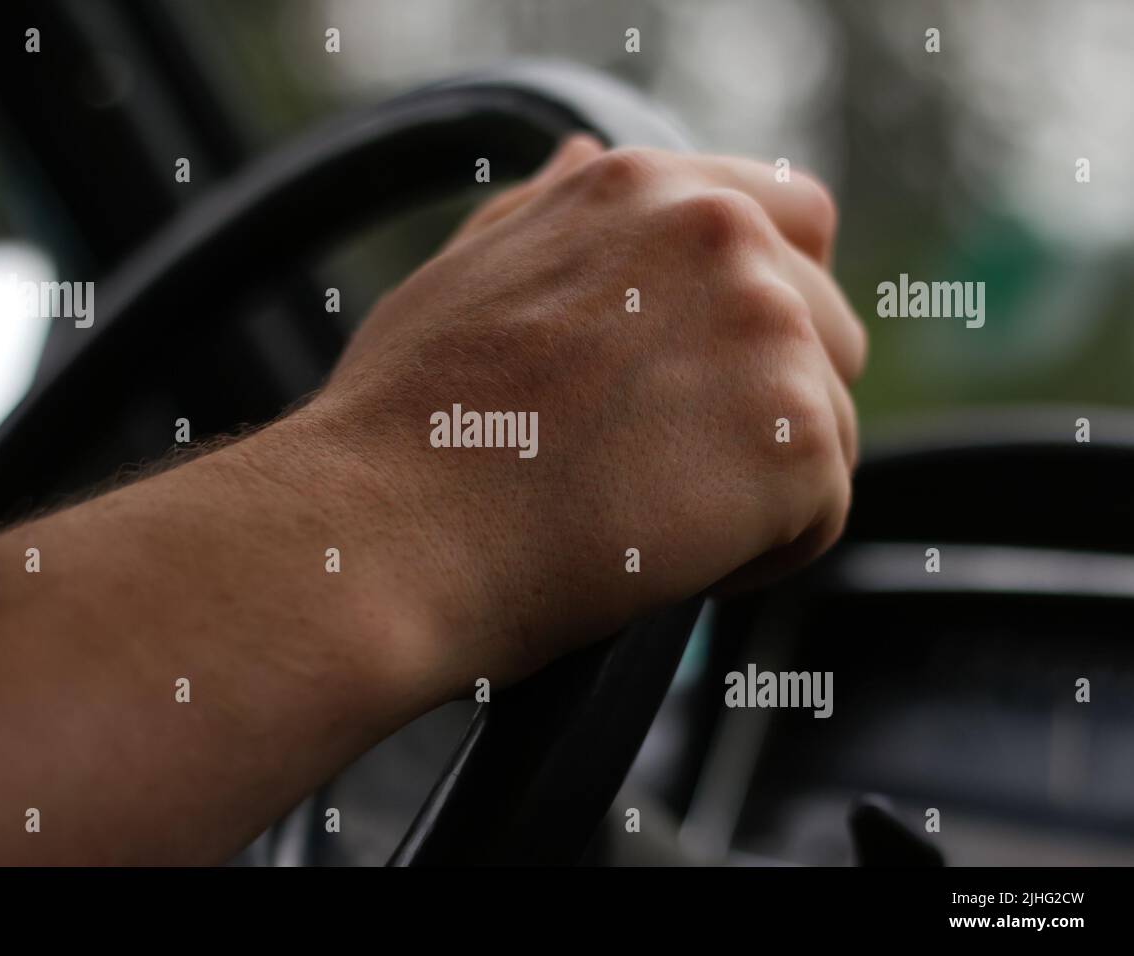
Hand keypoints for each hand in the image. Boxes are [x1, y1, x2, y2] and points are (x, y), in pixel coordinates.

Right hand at [297, 135, 866, 688]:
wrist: (396, 532)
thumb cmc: (408, 423)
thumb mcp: (461, 276)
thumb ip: (545, 212)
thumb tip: (585, 158)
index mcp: (645, 191)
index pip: (791, 219)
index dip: (775, 300)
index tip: (722, 371)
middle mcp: (720, 235)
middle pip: (826, 329)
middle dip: (768, 401)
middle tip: (669, 463)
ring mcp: (767, 330)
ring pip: (827, 423)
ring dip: (760, 480)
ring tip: (655, 515)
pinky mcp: (793, 436)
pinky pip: (823, 507)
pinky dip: (764, 549)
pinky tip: (674, 555)